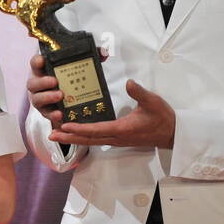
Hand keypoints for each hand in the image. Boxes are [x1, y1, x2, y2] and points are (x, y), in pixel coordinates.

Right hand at [28, 51, 107, 128]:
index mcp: (44, 71)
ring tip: (60, 96)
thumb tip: (103, 53)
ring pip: (37, 99)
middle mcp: (38, 85)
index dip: (37, 61)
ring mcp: (40, 99)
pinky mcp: (46, 112)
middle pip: (32, 83)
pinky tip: (60, 114)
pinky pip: (46, 114)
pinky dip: (52, 114)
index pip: (35, 63)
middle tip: (55, 81)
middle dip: (43, 82)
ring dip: (47, 97)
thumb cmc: (72, 81)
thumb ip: (92, 57)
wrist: (72, 102)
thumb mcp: (81, 67)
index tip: (42, 60)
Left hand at [49, 79, 175, 148]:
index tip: (65, 126)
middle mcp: (116, 138)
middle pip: (88, 139)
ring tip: (57, 135)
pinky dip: (83, 137)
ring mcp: (116, 140)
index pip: (96, 130)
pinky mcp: (118, 140)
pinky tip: (75, 133)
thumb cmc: (162, 117)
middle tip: (51, 135)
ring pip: (91, 141)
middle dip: (69, 138)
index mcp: (122, 129)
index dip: (80, 129)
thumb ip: (140, 93)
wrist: (172, 133)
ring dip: (74, 139)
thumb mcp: (153, 102)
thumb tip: (129, 82)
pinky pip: (97, 140)